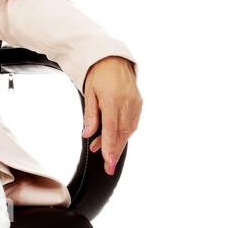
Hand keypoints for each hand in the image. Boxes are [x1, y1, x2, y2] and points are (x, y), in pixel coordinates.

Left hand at [81, 57, 141, 174]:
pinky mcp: (139, 103)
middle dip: (115, 151)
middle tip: (109, 167)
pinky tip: (113, 139)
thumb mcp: (89, 93)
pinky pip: (132, 123)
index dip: (109, 146)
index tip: (108, 161)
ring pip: (128, 130)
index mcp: (112, 99)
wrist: (114, 59)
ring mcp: (135, 103)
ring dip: (118, 143)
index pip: (111, 128)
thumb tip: (87, 134)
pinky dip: (124, 134)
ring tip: (105, 153)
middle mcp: (127, 102)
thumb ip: (90, 115)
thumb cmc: (98, 75)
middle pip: (122, 133)